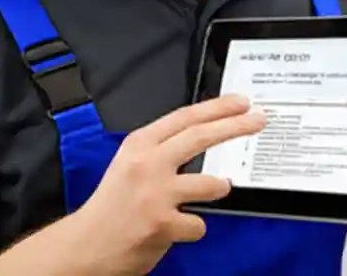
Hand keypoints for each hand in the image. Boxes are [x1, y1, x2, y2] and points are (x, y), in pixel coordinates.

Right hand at [71, 95, 266, 275]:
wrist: (88, 244)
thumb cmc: (111, 206)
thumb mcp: (129, 165)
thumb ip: (160, 151)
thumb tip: (199, 139)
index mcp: (138, 145)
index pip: (184, 117)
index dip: (216, 107)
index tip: (240, 103)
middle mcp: (147, 163)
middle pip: (200, 137)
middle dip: (235, 126)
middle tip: (258, 120)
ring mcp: (156, 194)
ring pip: (211, 184)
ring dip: (219, 188)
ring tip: (216, 190)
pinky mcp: (164, 223)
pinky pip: (198, 225)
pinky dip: (192, 228)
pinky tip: (175, 230)